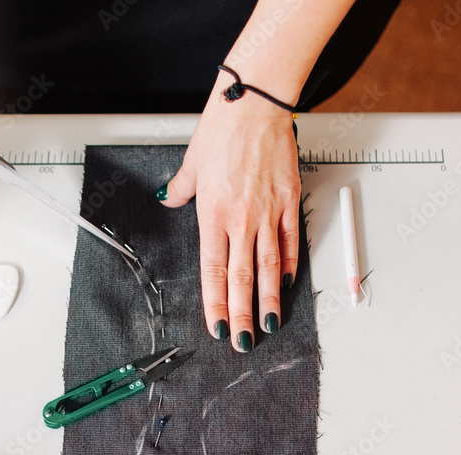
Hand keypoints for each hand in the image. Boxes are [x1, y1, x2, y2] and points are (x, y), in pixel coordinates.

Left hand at [159, 73, 299, 352]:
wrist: (254, 106)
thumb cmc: (222, 131)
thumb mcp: (191, 163)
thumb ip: (181, 188)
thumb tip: (170, 197)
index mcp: (212, 215)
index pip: (213, 270)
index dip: (216, 303)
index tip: (217, 326)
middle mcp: (240, 219)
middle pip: (241, 278)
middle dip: (241, 315)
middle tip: (242, 342)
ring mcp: (268, 212)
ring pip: (268, 267)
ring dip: (268, 300)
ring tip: (268, 325)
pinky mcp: (289, 200)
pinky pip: (290, 241)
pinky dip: (288, 265)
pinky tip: (286, 285)